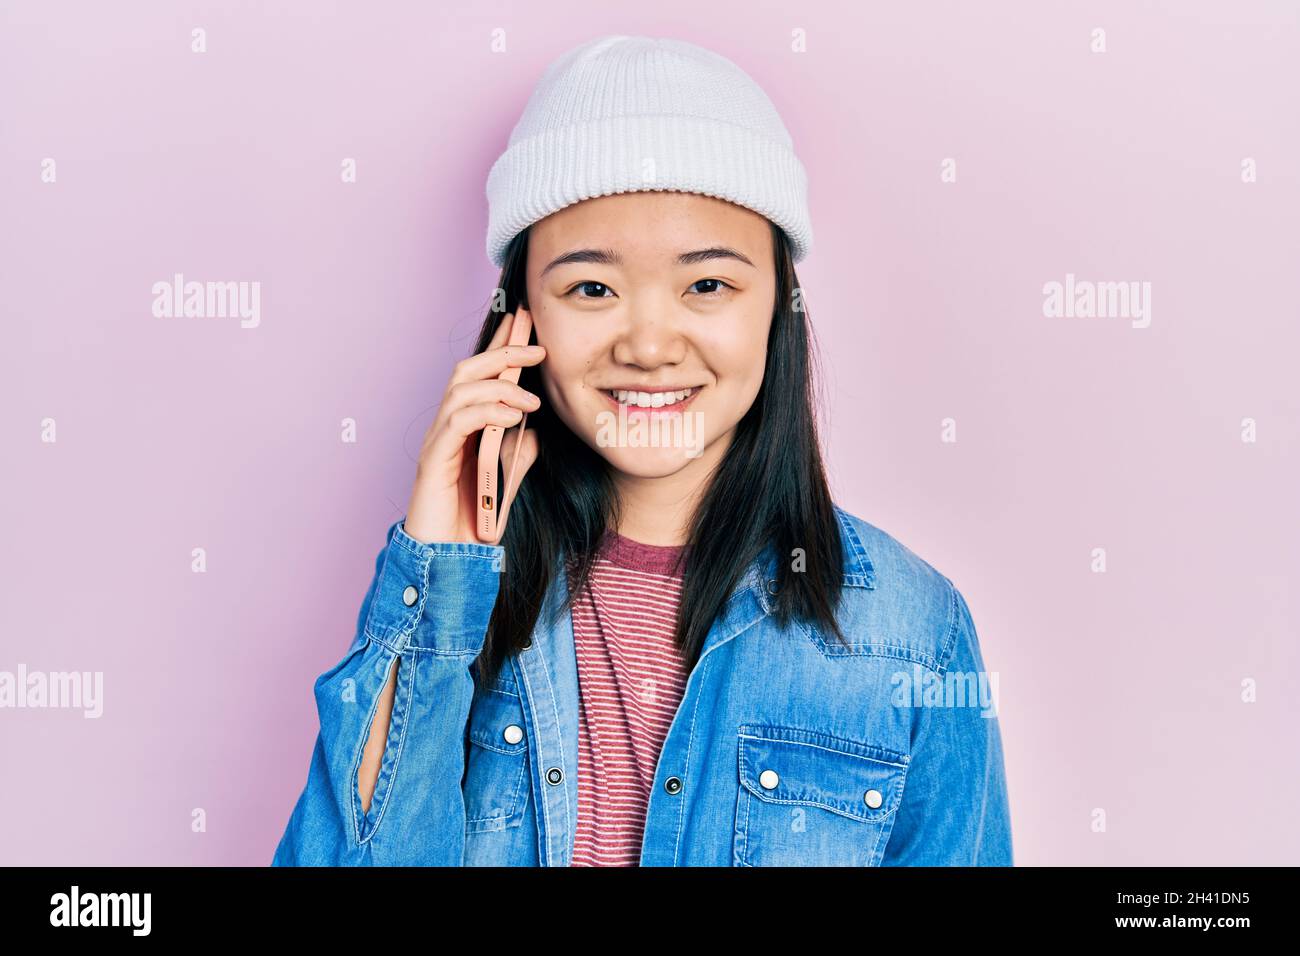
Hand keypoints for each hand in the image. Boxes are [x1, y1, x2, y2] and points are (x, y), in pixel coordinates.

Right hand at [402, 308, 543, 544]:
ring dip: (500, 385)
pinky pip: (458, 422)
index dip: (502, 345)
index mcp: (464, 427)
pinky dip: (487, 412)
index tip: (526, 323)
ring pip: (461, 390)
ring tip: (532, 399)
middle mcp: (447, 427)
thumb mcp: (507, 480)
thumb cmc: (472, 521)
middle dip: (502, 352)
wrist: (447, 558)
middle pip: (466, 370)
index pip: (481, 374)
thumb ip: (518, 453)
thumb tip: (534, 428)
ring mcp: (438, 442)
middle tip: (537, 347)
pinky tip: (513, 417)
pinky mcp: (435, 461)